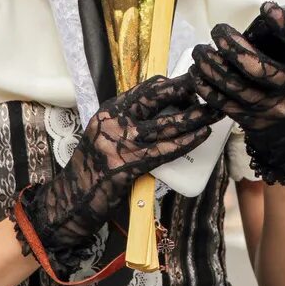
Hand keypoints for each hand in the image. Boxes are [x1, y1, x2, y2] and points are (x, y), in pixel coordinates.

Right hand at [11, 74, 219, 276]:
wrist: (71, 200)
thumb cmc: (93, 171)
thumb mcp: (106, 137)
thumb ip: (130, 125)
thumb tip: (167, 115)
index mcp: (108, 111)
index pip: (144, 89)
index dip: (170, 85)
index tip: (190, 84)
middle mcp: (112, 121)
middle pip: (155, 98)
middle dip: (184, 91)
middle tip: (206, 87)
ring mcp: (118, 143)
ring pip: (165, 125)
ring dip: (194, 117)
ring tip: (213, 112)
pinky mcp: (126, 165)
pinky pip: (164, 150)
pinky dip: (186, 142)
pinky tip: (202, 135)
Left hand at [190, 0, 284, 183]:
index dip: (284, 25)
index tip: (266, 6)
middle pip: (260, 68)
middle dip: (234, 48)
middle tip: (218, 30)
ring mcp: (270, 106)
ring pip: (237, 87)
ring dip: (213, 67)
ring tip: (200, 51)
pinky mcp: (251, 120)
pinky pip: (225, 104)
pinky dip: (207, 88)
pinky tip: (197, 73)